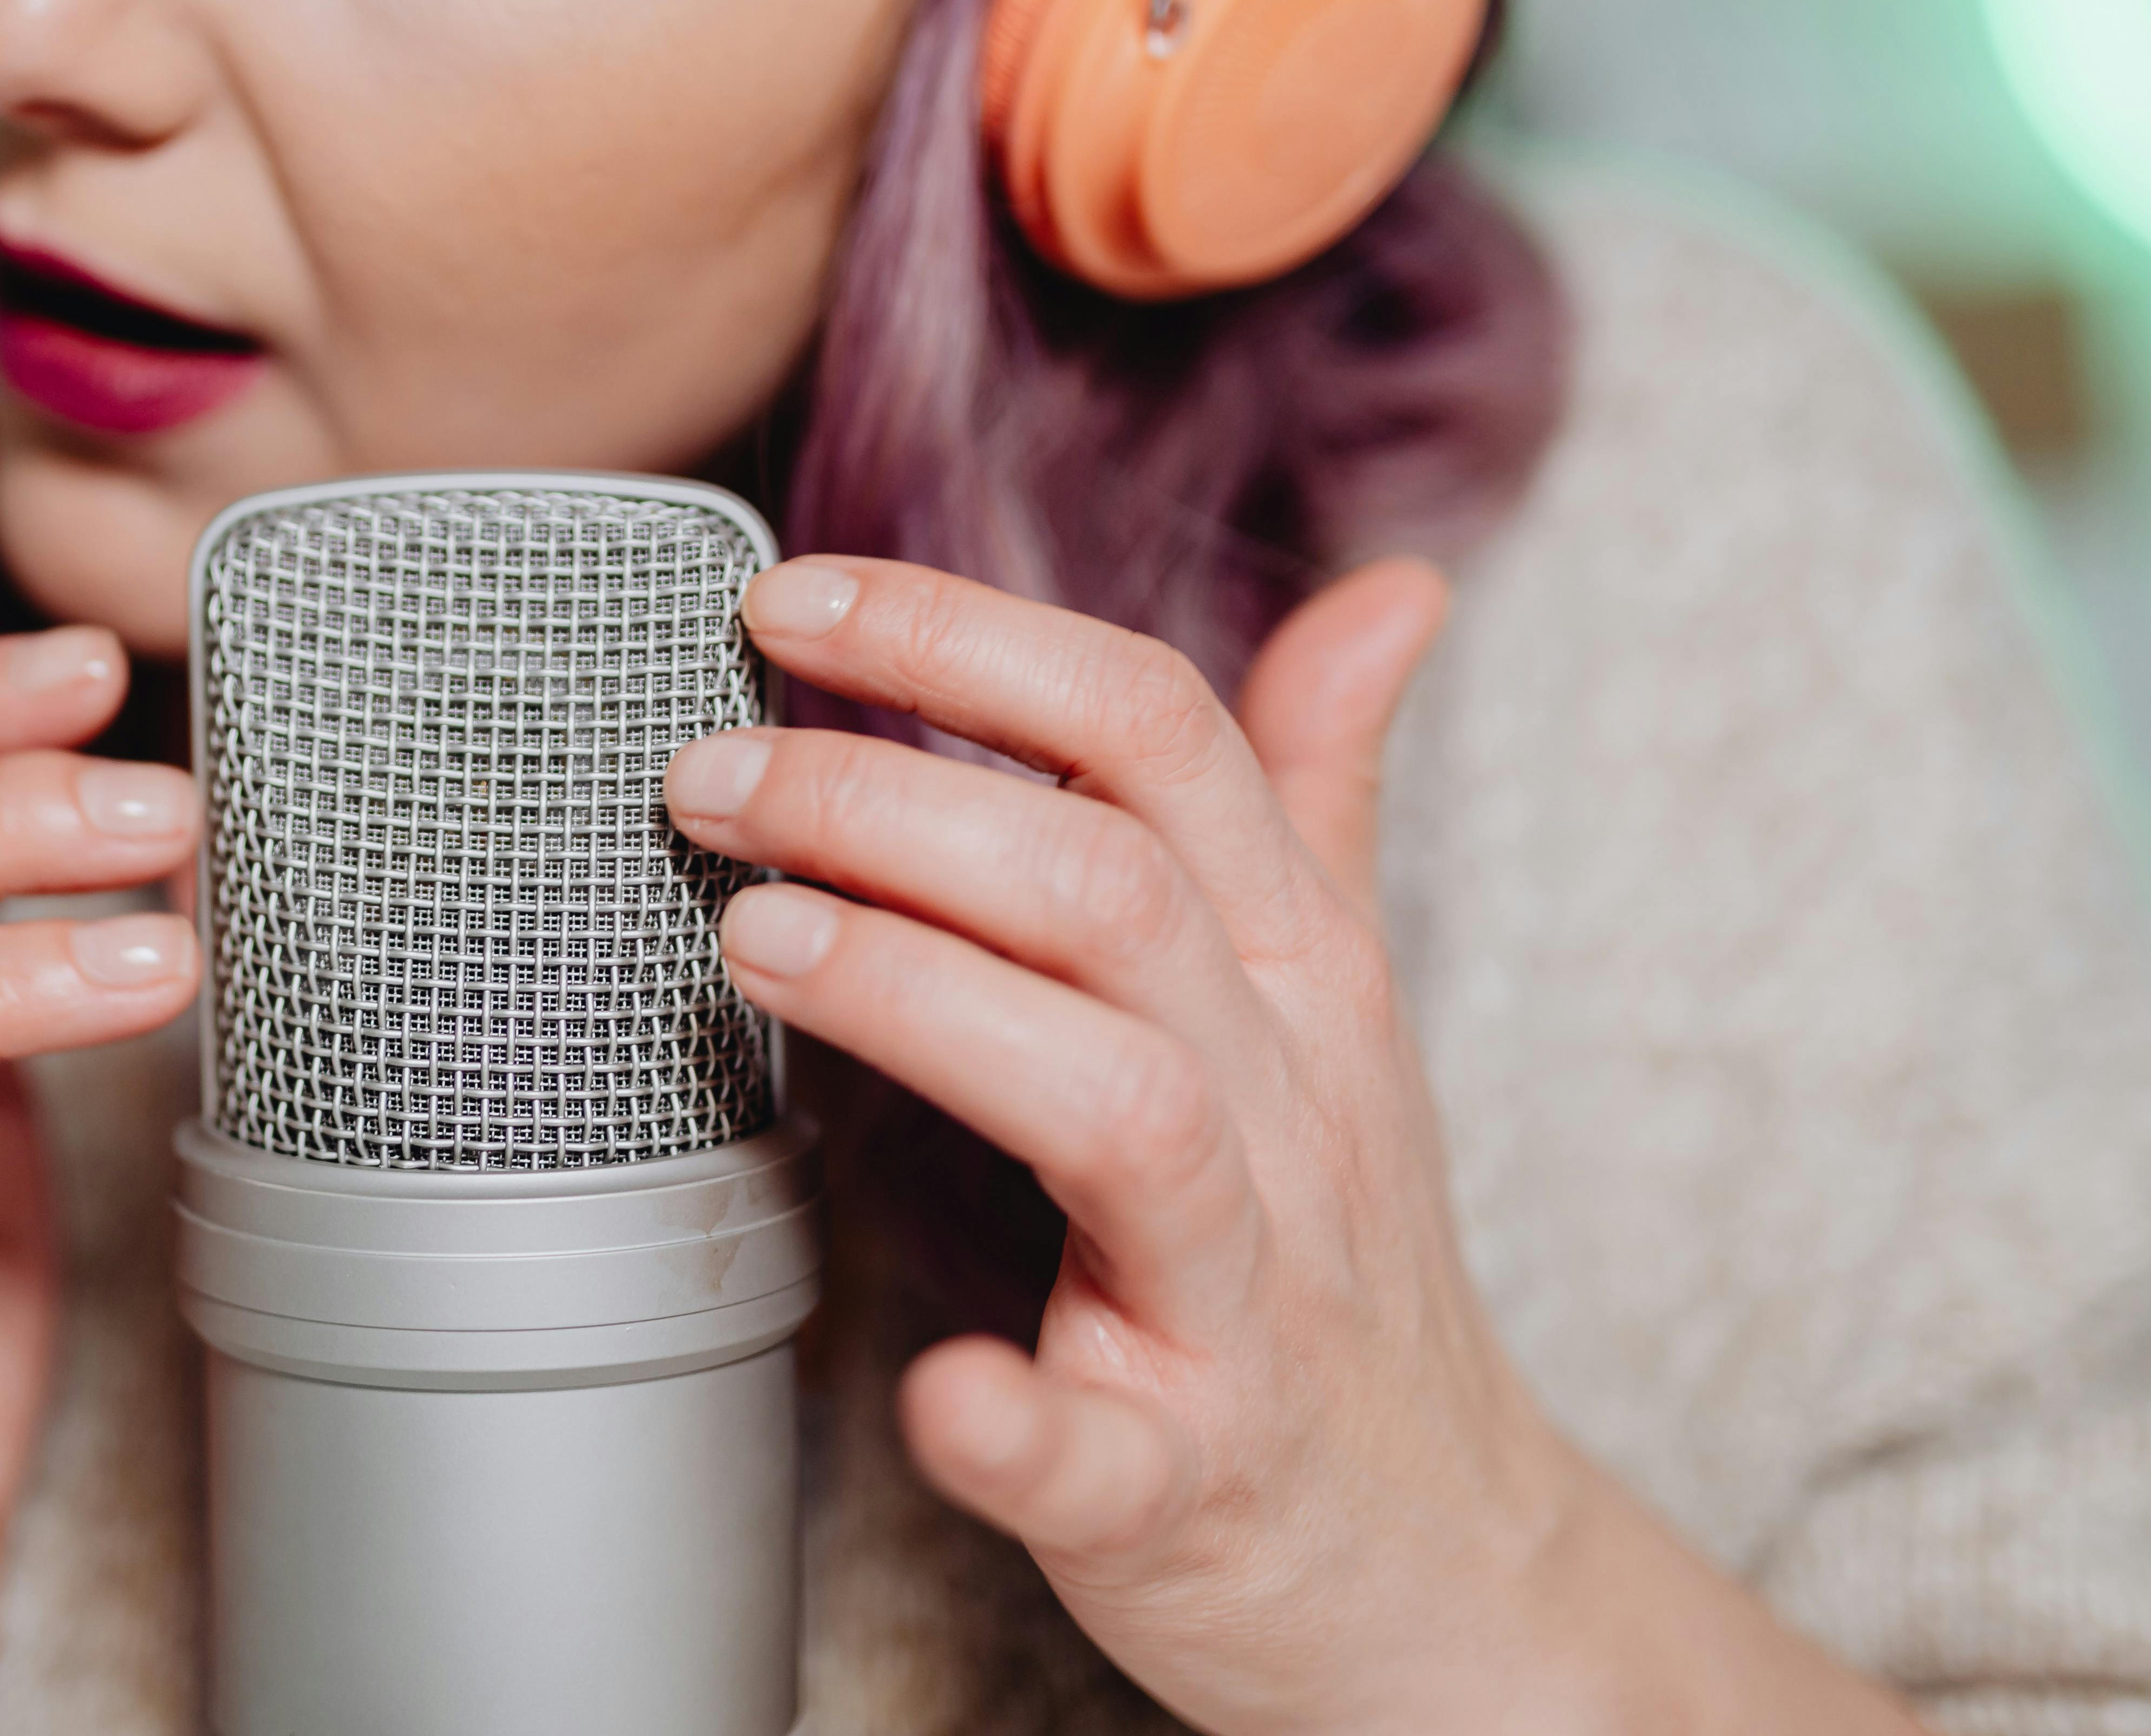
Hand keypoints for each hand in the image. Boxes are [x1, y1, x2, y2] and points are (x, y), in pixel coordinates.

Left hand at [665, 557, 1920, 1734]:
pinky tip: (929, 1386)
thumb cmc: (1337, 1254)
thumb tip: (1382, 587)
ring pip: (1120, 1106)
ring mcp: (1246, 1301)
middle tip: (711, 775)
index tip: (792, 598)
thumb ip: (1319, 794)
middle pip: (1113, 891)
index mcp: (1304, 978)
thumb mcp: (1346, 1004)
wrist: (1439, 1562)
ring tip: (754, 940)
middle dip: (892, 799)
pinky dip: (1011, 1416)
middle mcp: (1285, 1109)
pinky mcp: (1190, 1483)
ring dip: (924, 1002)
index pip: (1157, 736)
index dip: (969, 641)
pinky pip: (1104, 1446)